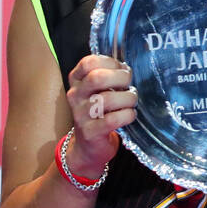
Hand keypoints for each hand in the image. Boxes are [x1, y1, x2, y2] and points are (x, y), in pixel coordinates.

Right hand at [64, 55, 137, 177]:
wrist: (89, 145)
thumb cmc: (101, 111)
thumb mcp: (100, 89)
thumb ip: (110, 75)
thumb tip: (127, 68)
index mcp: (77, 80)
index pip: (89, 62)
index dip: (111, 62)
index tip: (122, 69)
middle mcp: (75, 95)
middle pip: (97, 78)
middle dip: (121, 78)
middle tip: (129, 86)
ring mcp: (80, 114)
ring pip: (107, 99)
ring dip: (128, 99)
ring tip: (132, 102)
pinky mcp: (90, 132)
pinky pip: (112, 120)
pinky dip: (127, 115)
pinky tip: (130, 115)